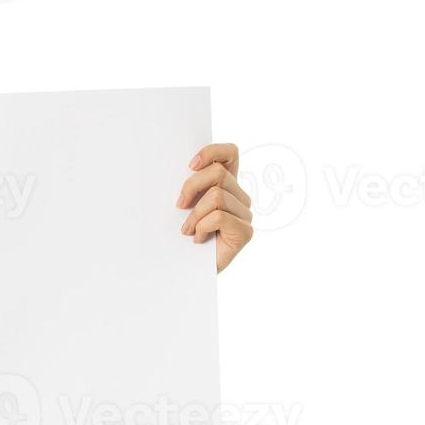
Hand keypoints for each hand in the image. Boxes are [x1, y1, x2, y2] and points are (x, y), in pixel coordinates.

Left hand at [177, 143, 253, 271]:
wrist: (186, 271)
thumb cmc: (181, 238)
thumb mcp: (183, 206)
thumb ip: (190, 186)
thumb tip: (181, 169)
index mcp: (227, 185)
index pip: (230, 153)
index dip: (212, 152)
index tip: (189, 165)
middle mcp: (240, 197)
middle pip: (218, 174)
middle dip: (191, 187)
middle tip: (179, 206)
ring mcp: (245, 215)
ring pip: (217, 196)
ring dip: (194, 215)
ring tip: (188, 230)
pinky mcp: (245, 232)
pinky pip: (220, 217)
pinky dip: (202, 227)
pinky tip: (198, 239)